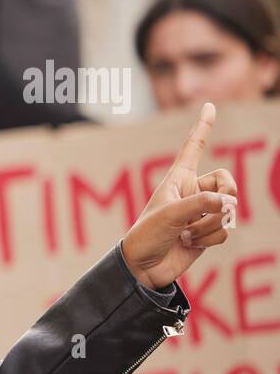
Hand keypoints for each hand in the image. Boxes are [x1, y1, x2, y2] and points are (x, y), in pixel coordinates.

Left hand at [121, 102, 238, 289]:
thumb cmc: (146, 235)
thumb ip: (200, 204)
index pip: (193, 148)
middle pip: (228, 182)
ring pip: (228, 211)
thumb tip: (229, 204)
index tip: (208, 105)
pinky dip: (211, 238)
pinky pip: (225, 230)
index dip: (202, 127)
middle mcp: (192, 192)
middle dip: (225, 198)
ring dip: (209, 225)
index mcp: (177, 179)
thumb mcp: (169, 214)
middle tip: (210, 210)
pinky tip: (190, 244)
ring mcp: (202, 212)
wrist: (142, 267)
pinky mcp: (208, 232)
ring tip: (185, 234)